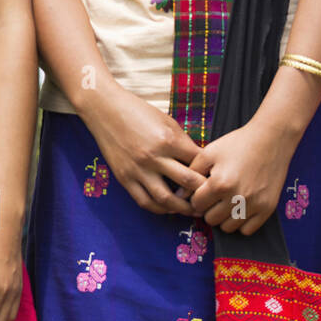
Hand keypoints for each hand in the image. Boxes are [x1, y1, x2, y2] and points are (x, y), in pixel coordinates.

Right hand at [81, 82, 204, 215]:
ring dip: (183, 208)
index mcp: (168, 140)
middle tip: (211, 198)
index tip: (215, 178)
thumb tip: (200, 160)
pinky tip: (169, 209)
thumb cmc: (138, 112)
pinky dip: (160, 209)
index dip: (208, 171)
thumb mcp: (167, 121)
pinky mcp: (125, 178)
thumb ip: (183, 142)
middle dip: (202, 192)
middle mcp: (154, 157)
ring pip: (166, 199)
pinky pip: (145, 201)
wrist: (104, 109)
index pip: (197, 162)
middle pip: (188, 183)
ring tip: (193, 211)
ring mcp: (138, 170)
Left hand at [189, 118, 297, 234]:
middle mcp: (236, 197)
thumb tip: (180, 195)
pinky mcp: (267, 208)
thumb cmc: (238, 143)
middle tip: (216, 197)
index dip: (198, 198)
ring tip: (228, 203)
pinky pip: (247, 230)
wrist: (271, 139)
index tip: (204, 192)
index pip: (197, 205)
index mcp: (219, 183)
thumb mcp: (210, 152)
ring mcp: (253, 205)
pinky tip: (241, 209)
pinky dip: (241, 223)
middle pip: (211, 219)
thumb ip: (192, 173)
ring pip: (228, 227)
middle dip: (209, 209)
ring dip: (224, 218)